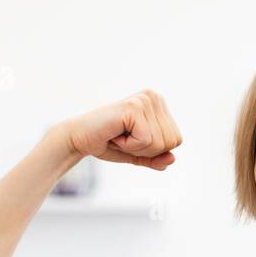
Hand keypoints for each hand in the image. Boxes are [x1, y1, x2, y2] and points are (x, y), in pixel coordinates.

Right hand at [60, 90, 181, 169]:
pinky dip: (129, 146)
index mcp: (159, 104)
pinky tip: (115, 134)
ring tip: (119, 135)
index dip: (154, 150)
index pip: (176, 140)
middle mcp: (154, 97)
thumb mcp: (138, 154)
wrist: (79, 139)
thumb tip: (173, 159)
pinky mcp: (134, 107)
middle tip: (124, 139)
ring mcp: (145, 100)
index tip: (132, 139)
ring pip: (159, 143)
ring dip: (136, 148)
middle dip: (146, 150)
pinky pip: (146, 140)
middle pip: (170, 142)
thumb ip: (157, 159)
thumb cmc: (108, 143)